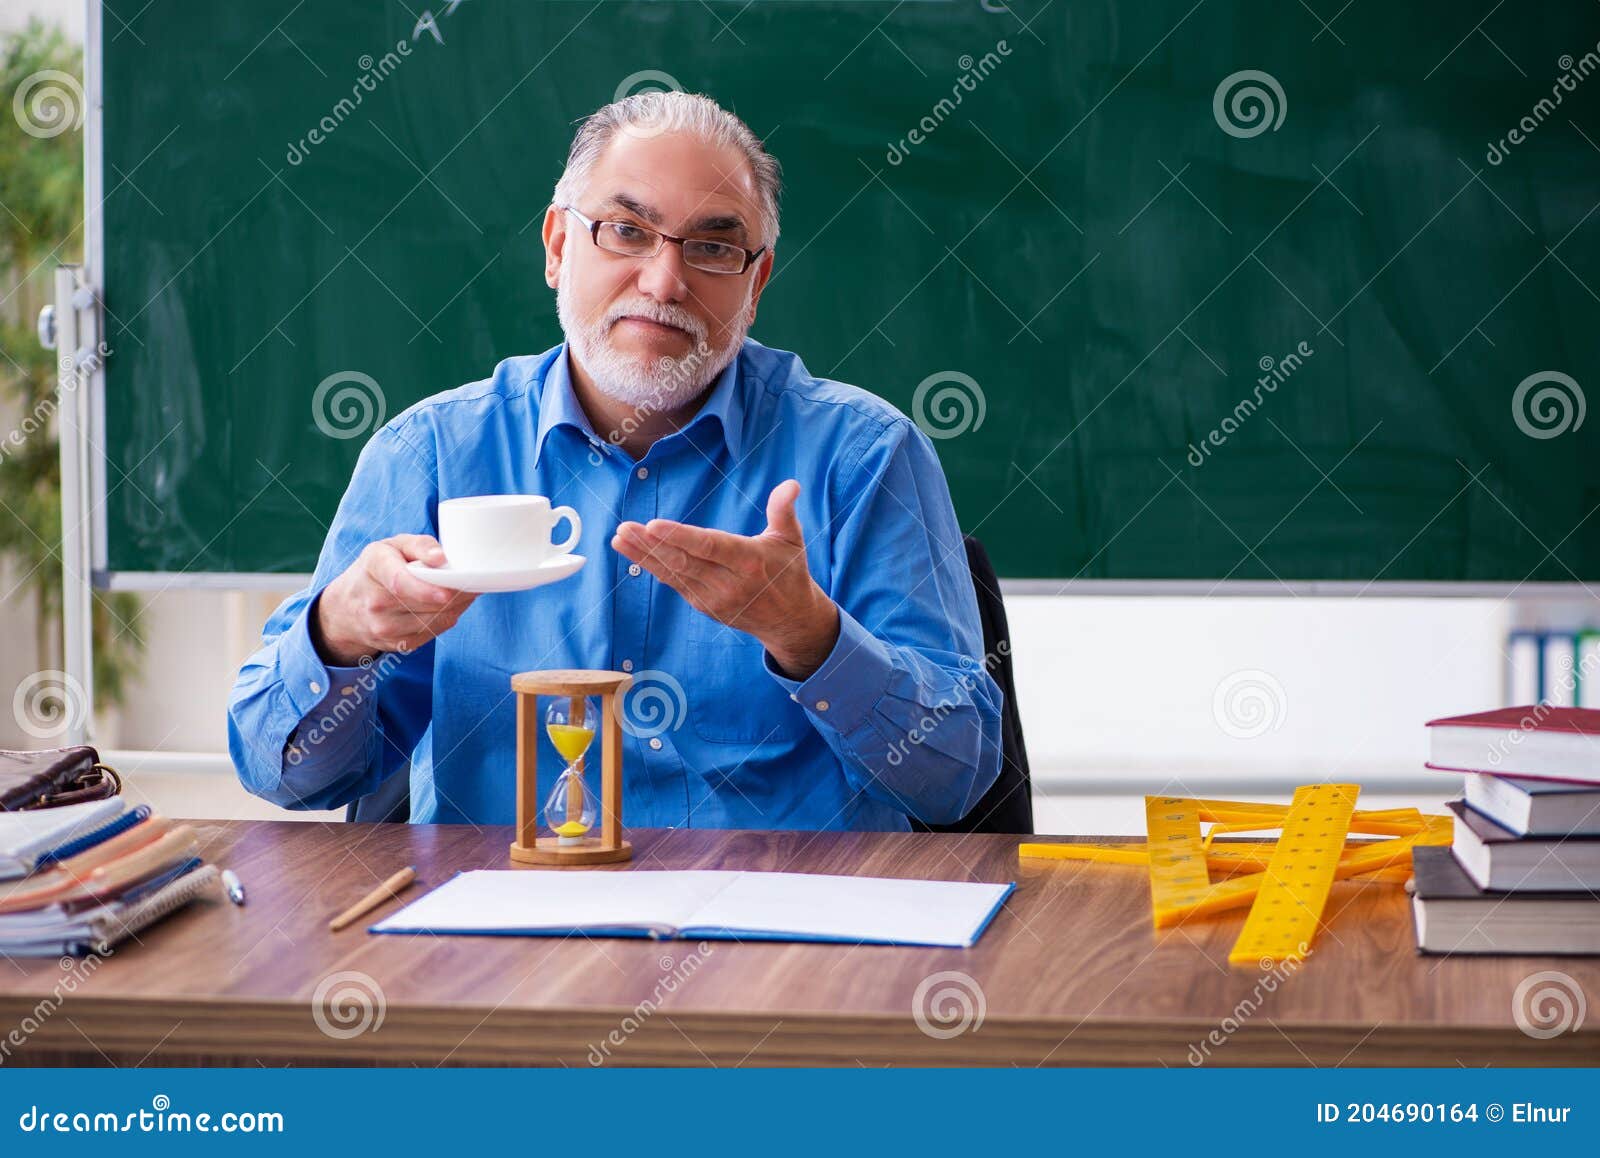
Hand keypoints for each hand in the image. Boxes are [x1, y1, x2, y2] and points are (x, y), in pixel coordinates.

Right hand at [312, 534, 479, 665]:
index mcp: (373, 567)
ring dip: (457, 606)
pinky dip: (448, 617)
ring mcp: (383, 628)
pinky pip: (434, 632)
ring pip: (434, 620)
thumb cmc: (377, 570)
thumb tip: (441, 558)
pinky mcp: (397, 645)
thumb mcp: (392, 546)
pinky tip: (451, 605)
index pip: (399, 582)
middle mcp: (374, 602)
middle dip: (456, 594)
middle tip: (475, 582)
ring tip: (467, 591)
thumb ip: (419, 545)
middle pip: (424, 604)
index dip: (426, 589)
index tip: (448, 591)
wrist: (346, 608)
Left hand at [612, 479, 840, 679]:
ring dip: (644, 556)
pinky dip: (653, 567)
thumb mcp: (792, 540)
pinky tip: (634, 552)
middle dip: (651, 545)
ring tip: (620, 538)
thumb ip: (784, 510)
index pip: (709, 547)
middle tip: (624, 528)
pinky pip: (675, 583)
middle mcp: (729, 583)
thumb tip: (791, 484)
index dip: (679, 536)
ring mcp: (714, 598)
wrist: (789, 620)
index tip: (652, 525)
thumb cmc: (789, 572)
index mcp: (750, 561)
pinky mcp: (704, 606)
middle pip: (684, 561)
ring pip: (674, 574)